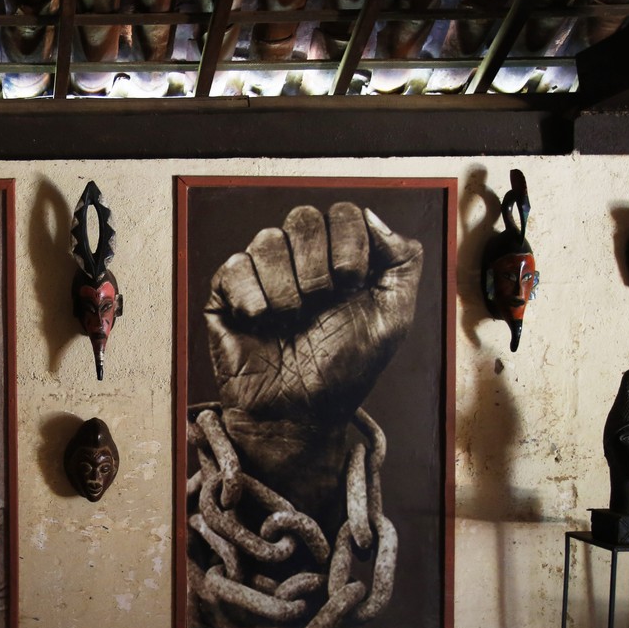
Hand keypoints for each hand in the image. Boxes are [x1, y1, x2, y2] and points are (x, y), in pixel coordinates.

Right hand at [204, 204, 421, 505]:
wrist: (301, 414)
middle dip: (317, 262)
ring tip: (291, 319)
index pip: (342, 213)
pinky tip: (262, 322)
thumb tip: (371, 216)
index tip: (352, 284)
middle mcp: (298, 260)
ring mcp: (261, 276)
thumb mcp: (393, 318)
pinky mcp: (226, 295)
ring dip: (286, 284)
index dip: (348, 242)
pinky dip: (252, 296)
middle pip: (303, 217)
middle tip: (321, 302)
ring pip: (267, 239)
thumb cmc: (345, 370)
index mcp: (338, 258)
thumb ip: (402, 261)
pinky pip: (234, 267)